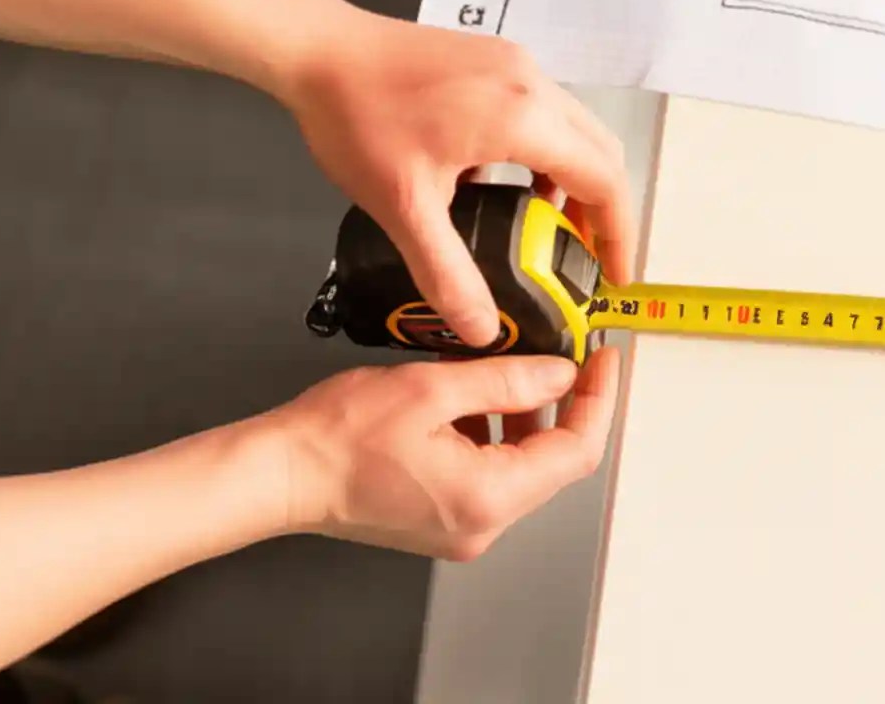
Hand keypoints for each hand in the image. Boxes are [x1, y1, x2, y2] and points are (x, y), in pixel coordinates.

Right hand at [265, 347, 619, 560]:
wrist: (281, 474)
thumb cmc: (335, 440)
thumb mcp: (434, 388)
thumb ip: (507, 379)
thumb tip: (558, 374)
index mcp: (489, 497)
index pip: (576, 451)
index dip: (598, 401)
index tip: (603, 361)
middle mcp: (482, 523)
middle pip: (553, 462)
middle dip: (563, 406)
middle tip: (563, 356)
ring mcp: (462, 527)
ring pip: (521, 466)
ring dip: (523, 416)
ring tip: (506, 368)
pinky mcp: (442, 519)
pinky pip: (489, 474)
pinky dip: (492, 433)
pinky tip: (471, 397)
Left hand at [277, 11, 636, 346]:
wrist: (318, 50)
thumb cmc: (355, 111)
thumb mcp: (404, 207)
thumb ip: (448, 274)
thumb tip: (479, 325)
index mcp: (522, 117)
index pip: (604, 180)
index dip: (619, 234)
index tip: (615, 273)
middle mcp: (530, 84)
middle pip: (601, 153)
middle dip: (604, 212)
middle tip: (586, 259)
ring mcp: (515, 67)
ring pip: (575, 131)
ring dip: (575, 182)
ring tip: (549, 230)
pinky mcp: (495, 63)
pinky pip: (544, 113)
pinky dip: (547, 155)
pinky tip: (510, 186)